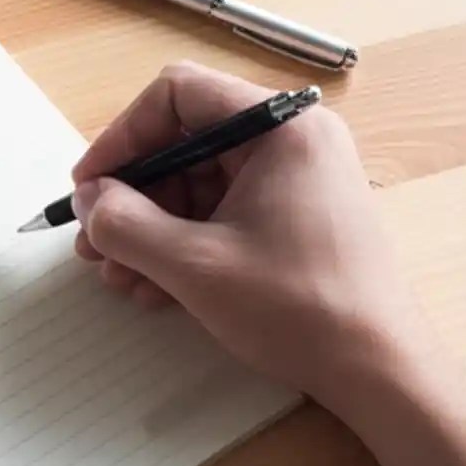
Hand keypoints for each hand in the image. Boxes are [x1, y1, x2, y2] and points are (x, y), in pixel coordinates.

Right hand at [71, 62, 430, 400]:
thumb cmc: (298, 308)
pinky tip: (152, 286)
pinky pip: (220, 211)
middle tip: (95, 242)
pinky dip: (181, 243)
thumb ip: (126, 224)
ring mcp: (293, 179)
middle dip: (131, 195)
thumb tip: (87, 200)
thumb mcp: (194, 265)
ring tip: (118, 275)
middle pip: (183, 142)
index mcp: (279, 127)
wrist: (378, 371)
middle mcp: (290, 140)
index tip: (90, 187)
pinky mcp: (292, 216)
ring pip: (195, 183)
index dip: (122, 137)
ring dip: (148, 227)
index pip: (177, 94)